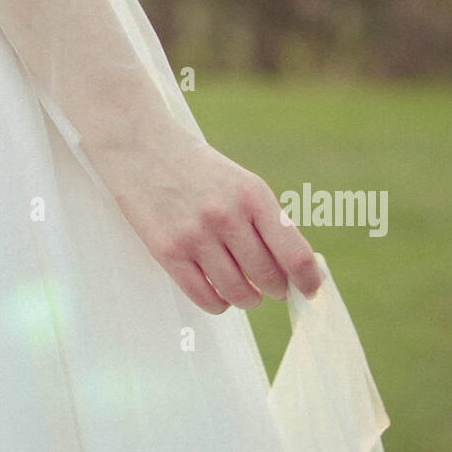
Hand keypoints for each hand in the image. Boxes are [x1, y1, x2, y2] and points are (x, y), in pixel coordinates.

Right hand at [97, 138, 322, 314]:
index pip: (294, 254)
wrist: (141, 148)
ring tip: (246, 293)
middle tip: (272, 287)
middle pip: (268, 278)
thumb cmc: (197, 168)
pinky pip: (205, 298)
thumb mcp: (241, 182)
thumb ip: (267, 221)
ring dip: (248, 299)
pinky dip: (219, 304)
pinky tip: (220, 294)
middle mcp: (226, 215)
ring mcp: (195, 235)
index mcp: (252, 194)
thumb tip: (295, 270)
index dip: (309, 281)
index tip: (311, 290)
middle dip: (276, 289)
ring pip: (238, 293)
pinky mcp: (168, 251)